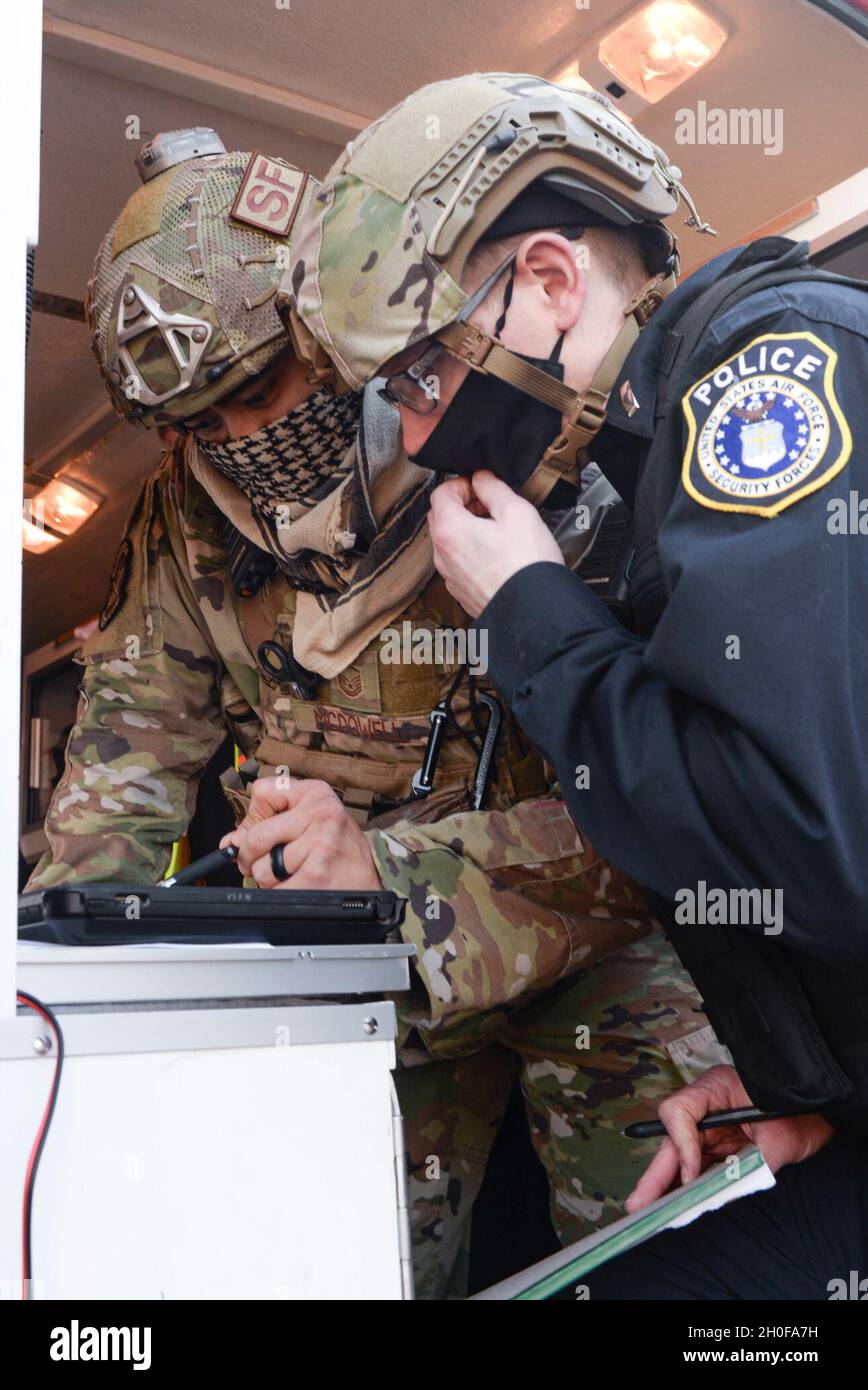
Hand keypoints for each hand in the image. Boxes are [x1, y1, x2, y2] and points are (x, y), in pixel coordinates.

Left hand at [220, 777, 381, 889]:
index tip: (266, 831)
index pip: (261, 792)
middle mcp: (319, 813)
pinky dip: (281, 894)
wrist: (373, 878)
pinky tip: (301, 885)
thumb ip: (267, 823)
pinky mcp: (315, 874)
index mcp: (316, 793)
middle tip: (268, 863)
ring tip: (295, 873)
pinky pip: (275, 889)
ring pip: (262, 868)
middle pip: (254, 837)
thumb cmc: (339, 849)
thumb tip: (231, 842)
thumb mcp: (311, 820)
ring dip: (271, 879)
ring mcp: (318, 844)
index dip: (255, 818)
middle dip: (252, 857)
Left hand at [428, 470, 563, 617]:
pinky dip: (470, 552)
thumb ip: (494, 488)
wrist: (535, 612)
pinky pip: (458, 564)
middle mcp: (442, 555)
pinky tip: (496, 554)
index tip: (481, 486)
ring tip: (497, 530)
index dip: (462, 483)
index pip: (441, 493)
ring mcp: (450, 577)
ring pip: (449, 542)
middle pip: (440, 517)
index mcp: (450, 530)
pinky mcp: (461, 593)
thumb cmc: (527, 564)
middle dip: (462, 505)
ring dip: (466, 529)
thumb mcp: (517, 512)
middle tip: (489, 504)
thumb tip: (482, 478)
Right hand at [626, 1063, 834, 1212]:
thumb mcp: (779, 1138)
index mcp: (716, 1088)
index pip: (679, 1111)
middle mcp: (705, 1108)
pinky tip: (676, 1208)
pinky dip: (689, 1189)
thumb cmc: (800, 1115)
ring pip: (680, 1159)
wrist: (818, 1118)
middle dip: (656, 1175)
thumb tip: (729, 1193)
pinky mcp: (718, 1148)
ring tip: (650, 1213)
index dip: (681, 1145)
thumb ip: (753, 1164)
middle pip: (672, 1140)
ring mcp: (710, 1128)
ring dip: (667, 1187)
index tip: (689, 1175)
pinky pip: (698, 1170)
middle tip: (639, 1204)